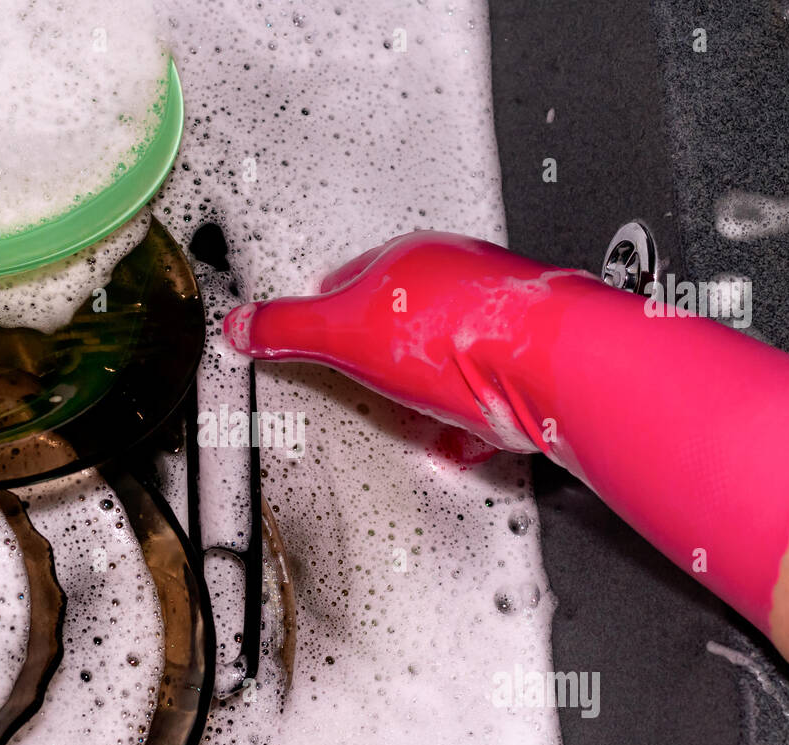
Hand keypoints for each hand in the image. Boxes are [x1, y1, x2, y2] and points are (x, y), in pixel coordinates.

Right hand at [223, 232, 595, 456]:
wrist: (546, 367)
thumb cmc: (454, 337)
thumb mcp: (342, 334)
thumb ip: (288, 329)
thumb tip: (241, 324)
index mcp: (407, 262)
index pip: (352, 275)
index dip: (327, 302)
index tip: (314, 321)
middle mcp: (457, 281)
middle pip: (402, 311)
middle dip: (380, 342)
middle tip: (358, 366)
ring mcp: (496, 321)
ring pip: (449, 347)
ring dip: (426, 377)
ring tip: (407, 405)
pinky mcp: (526, 363)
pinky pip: (485, 390)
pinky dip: (466, 416)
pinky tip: (457, 438)